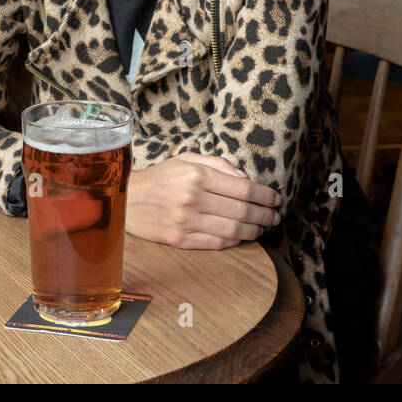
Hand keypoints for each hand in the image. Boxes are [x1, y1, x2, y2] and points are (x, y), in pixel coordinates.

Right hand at [125, 152, 282, 249]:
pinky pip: (216, 242)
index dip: (265, 196)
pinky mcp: (180, 239)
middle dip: (265, 215)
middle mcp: (194, 198)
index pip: (244, 189)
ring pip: (233, 229)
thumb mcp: (186, 159)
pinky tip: (242, 236)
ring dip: (254, 231)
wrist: (125, 200)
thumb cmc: (160, 177)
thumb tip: (245, 178)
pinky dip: (234, 241)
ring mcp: (187, 221)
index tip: (276, 199)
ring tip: (263, 228)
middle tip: (275, 217)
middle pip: (242, 211)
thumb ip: (218, 165)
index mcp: (197, 175)